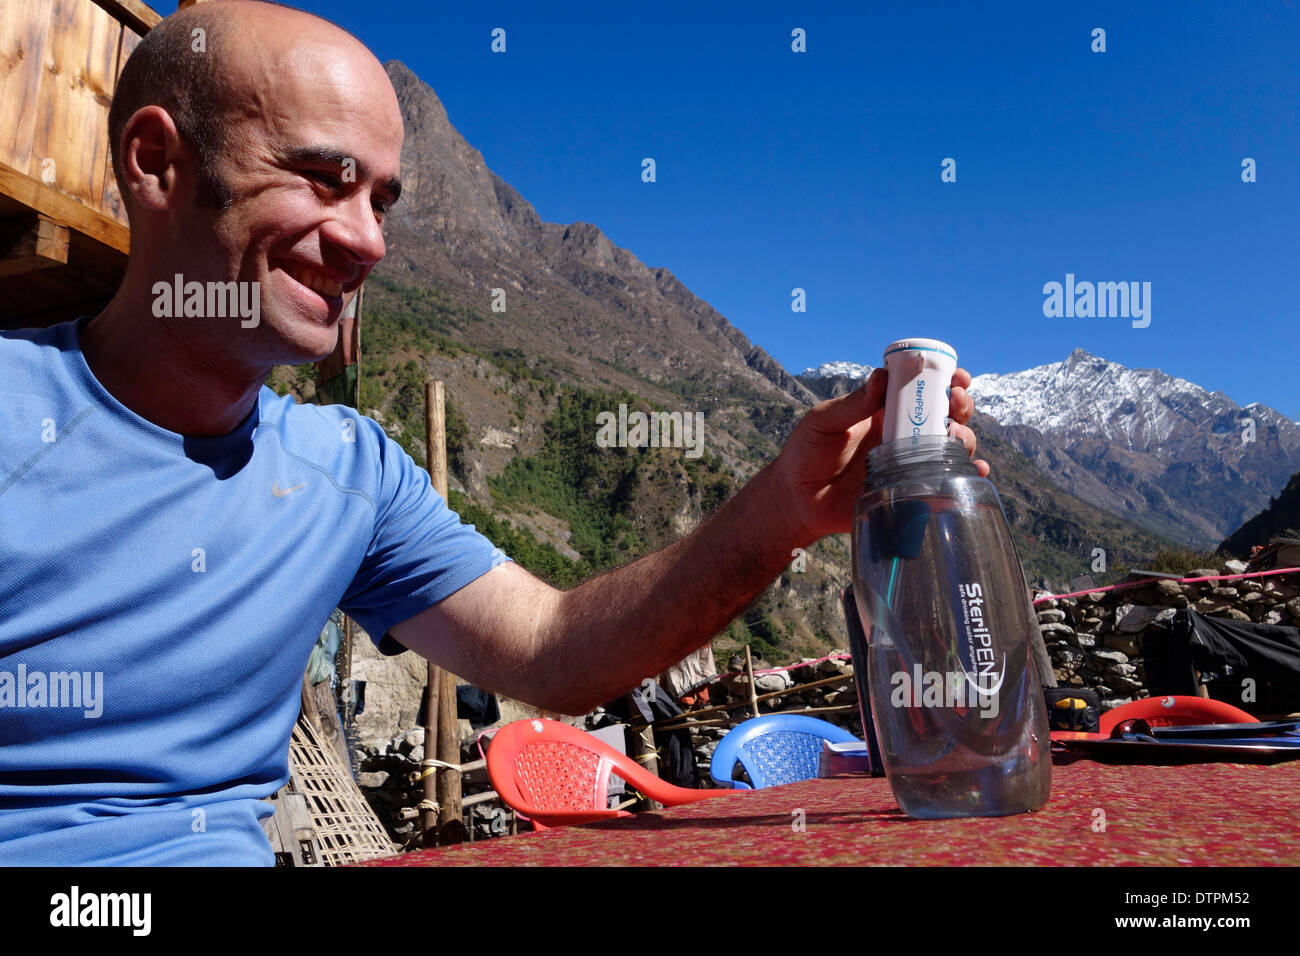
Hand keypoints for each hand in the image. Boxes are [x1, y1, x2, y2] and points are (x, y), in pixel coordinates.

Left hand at [769, 368, 988, 543]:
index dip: (944, 379)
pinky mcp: (909, 489)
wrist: (797, 499)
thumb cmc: (805, 453)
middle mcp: (902, 433)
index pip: (921, 388)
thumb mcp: (823, 421)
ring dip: (964, 436)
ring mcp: (908, 462)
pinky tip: (975, 470)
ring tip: (956, 437)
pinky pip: (944, 481)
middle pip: (945, 414)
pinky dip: (967, 474)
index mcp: (884, 410)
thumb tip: (881, 375)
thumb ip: (851, 404)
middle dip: (960, 405)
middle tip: (955, 403)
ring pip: (950, 445)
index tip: (957, 376)